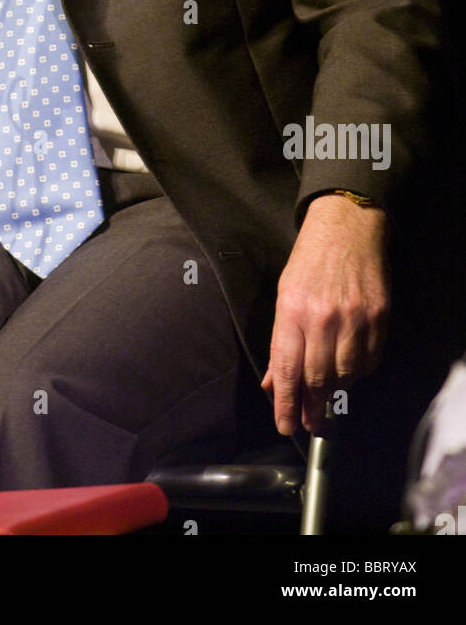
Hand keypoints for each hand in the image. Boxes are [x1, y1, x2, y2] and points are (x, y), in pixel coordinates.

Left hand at [261, 193, 390, 435]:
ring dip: (335, 391)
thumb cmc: (309, 260)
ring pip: (345, 374)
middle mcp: (322, 319)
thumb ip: (280, 341)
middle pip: (317, 379)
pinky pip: (369, 361)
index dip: (286, 404)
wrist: (347, 227)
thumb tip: (274, 382)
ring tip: (328, 396)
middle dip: (312, 408)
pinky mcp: (378, 318)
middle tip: (311, 423)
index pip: (287, 370)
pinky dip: (359, 372)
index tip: (286, 425)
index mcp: (291, 312)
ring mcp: (354, 319)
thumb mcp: (283, 295)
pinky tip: (350, 371)